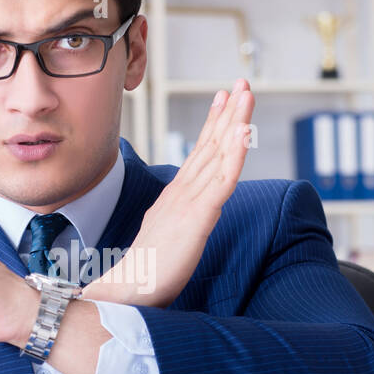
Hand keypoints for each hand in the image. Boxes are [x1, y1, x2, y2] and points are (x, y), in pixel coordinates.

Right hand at [83, 78, 253, 306]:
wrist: (128, 289)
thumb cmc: (146, 273)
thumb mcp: (166, 239)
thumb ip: (177, 223)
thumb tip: (188, 218)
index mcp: (175, 196)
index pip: (199, 154)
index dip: (214, 125)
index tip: (224, 101)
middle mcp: (182, 191)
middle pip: (210, 144)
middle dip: (228, 112)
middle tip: (240, 84)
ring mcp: (190, 200)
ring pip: (218, 153)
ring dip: (234, 121)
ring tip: (245, 93)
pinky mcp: (199, 215)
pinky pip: (223, 179)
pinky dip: (234, 153)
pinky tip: (243, 132)